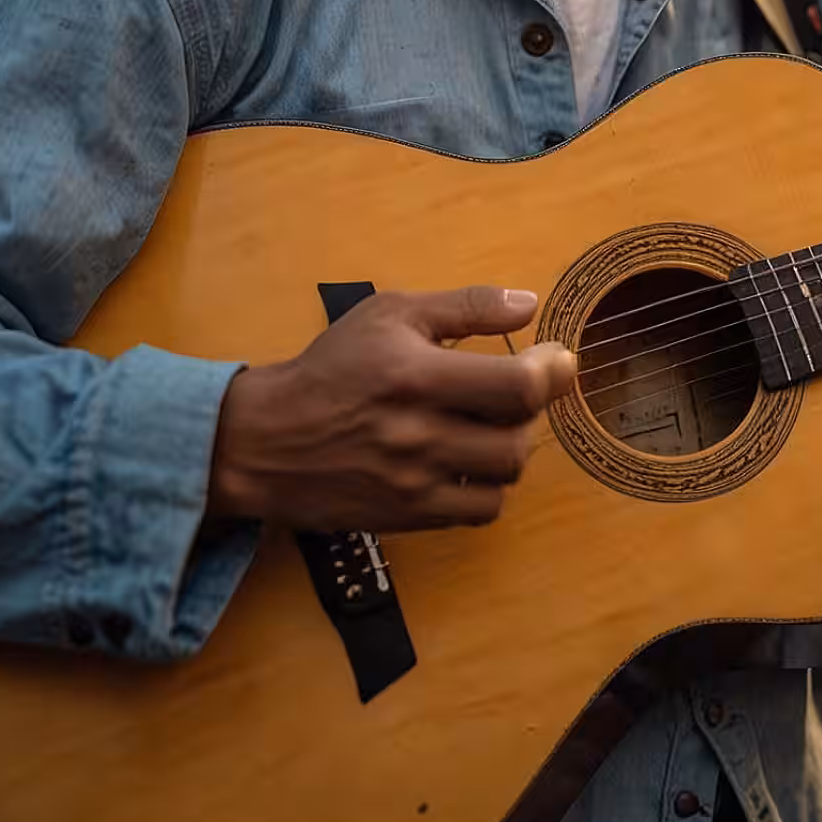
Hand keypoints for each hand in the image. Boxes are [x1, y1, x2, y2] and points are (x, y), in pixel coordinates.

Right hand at [207, 285, 576, 531]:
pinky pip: (478, 512)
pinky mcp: (406, 518)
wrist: (264, 440)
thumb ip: (465, 306)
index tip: (556, 359)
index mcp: (416, 376)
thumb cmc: (332, 367)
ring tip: (490, 424)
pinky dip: (487, 486)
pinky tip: (469, 460)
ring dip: (511, 448)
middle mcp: (418, 435)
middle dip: (530, 410)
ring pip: (503, 479)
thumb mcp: (391, 314)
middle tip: (515, 390)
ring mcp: (412, 484)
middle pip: (517, 438)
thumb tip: (529, 304)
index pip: (516, 387)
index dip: (551, 373)